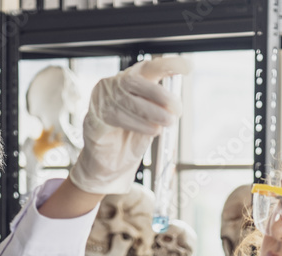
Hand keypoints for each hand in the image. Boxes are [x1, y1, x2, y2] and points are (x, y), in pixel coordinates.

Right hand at [68, 56, 191, 194]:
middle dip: (161, 95)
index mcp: (131, 81)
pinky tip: (151, 130)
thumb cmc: (130, 139)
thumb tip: (175, 105)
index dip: (168, 65)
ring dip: (152, 113)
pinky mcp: (94, 119)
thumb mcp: (152, 121)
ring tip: (167, 122)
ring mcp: (101, 101)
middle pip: (137, 81)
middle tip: (177, 110)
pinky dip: (138, 125)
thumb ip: (160, 110)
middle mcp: (113, 86)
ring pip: (128, 100)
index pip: (149, 67)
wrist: (110, 165)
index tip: (187, 67)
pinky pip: (117, 118)